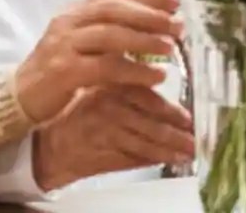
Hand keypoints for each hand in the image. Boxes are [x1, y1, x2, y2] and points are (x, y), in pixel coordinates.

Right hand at [15, 0, 181, 122]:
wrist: (19, 97)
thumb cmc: (58, 71)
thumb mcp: (82, 44)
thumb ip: (110, 31)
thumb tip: (155, 24)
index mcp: (74, 11)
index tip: (174, 3)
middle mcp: (67, 22)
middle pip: (114, 10)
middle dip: (150, 15)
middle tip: (178, 25)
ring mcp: (64, 45)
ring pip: (111, 35)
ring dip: (145, 40)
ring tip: (172, 48)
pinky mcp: (64, 72)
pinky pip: (106, 67)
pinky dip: (135, 70)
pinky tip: (156, 76)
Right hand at [32, 85, 194, 190]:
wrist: (49, 145)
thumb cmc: (77, 117)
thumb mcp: (100, 92)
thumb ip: (131, 93)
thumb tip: (167, 102)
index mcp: (109, 86)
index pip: (148, 97)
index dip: (173, 111)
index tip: (190, 118)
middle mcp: (108, 107)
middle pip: (152, 122)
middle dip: (178, 133)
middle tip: (196, 138)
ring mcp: (106, 132)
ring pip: (146, 142)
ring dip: (171, 148)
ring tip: (189, 151)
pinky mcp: (103, 154)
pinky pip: (136, 158)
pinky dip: (155, 159)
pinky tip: (170, 159)